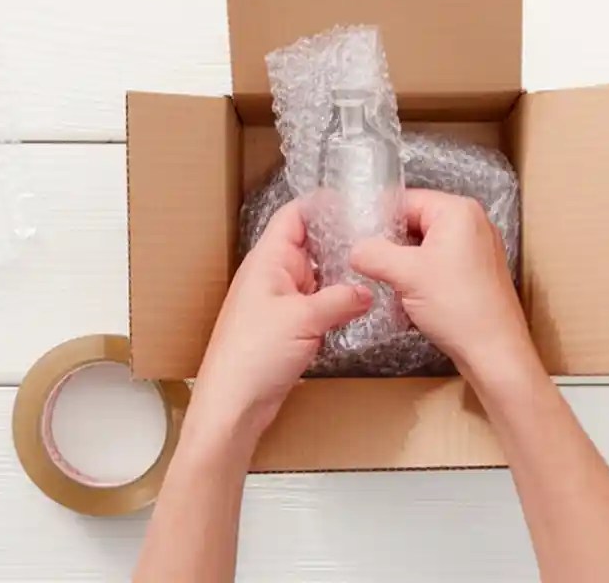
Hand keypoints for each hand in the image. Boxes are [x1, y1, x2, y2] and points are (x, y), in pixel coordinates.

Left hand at [187, 200, 372, 444]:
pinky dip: (336, 302)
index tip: (354, 203)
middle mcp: (272, 276)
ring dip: (340, 275)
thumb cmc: (252, 356)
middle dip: (339, 241)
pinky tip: (358, 306)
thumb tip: (366, 291)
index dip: (322, 205)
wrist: (233, 404)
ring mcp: (279, 302)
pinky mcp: (286, 327)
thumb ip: (340, 299)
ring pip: (316, 276)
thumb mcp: (304, 319)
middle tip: (376, 238)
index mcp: (267, 261)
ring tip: (373, 270)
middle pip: (309, 244)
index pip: (294, 216)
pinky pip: (316, 304)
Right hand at [349, 189, 538, 382]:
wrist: (494, 352)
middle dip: (390, 243)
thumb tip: (355, 250)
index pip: (407, 200)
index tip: (356, 237)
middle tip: (367, 262)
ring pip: (425, 246)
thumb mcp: (406, 274)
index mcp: (458, 211)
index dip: (378, 219)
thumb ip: (373, 254)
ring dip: (403, 262)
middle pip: (415, 222)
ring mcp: (476, 249)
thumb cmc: (459, 306)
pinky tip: (407, 294)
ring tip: (385, 280)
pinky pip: (438, 263)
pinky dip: (419, 275)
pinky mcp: (475, 273)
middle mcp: (472, 223)